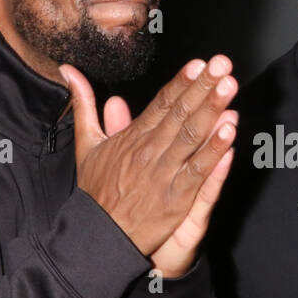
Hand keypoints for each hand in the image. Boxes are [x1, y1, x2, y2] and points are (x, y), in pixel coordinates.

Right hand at [59, 56, 237, 256]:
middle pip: (181, 112)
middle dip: (203, 86)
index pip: (163, 102)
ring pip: (192, 135)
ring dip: (212, 109)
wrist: (97, 234)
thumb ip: (84, 105)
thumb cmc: (95, 190)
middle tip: (222, 64)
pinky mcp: (176, 196)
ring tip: (229, 87)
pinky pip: (199, 169)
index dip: (182, 81)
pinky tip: (229, 131)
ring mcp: (165, 172)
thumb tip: (68, 71)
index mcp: (134, 136)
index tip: (199, 64)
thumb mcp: (86, 143)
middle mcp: (150, 149)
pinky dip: (214, 150)